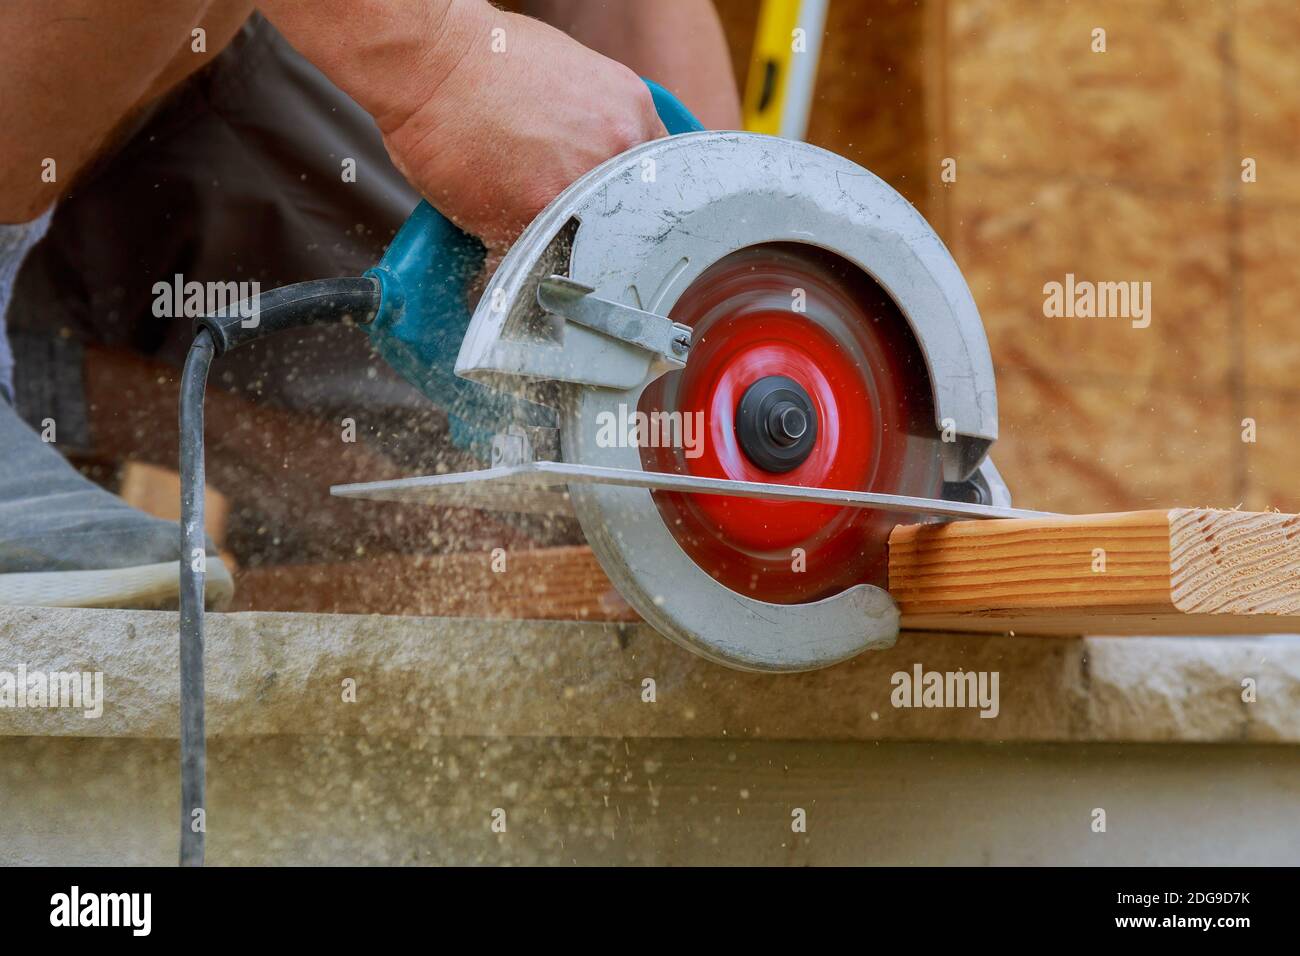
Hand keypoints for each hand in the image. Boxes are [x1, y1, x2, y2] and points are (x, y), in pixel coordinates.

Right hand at [378, 3, 667, 252]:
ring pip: (586, 248)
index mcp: (631, 114)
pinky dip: (520, 264)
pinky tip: (501, 247)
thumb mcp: (574, 77)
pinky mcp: (533, 219)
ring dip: (562, 253)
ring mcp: (577, 189)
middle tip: (572, 235)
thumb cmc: (485, 61)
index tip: (620, 220)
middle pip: (629, 221)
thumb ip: (602, 125)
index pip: (660, 182)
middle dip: (599, 233)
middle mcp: (616, 152)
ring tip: (534, 240)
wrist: (429, 61)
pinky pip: (539, 263)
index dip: (635, 207)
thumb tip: (606, 166)